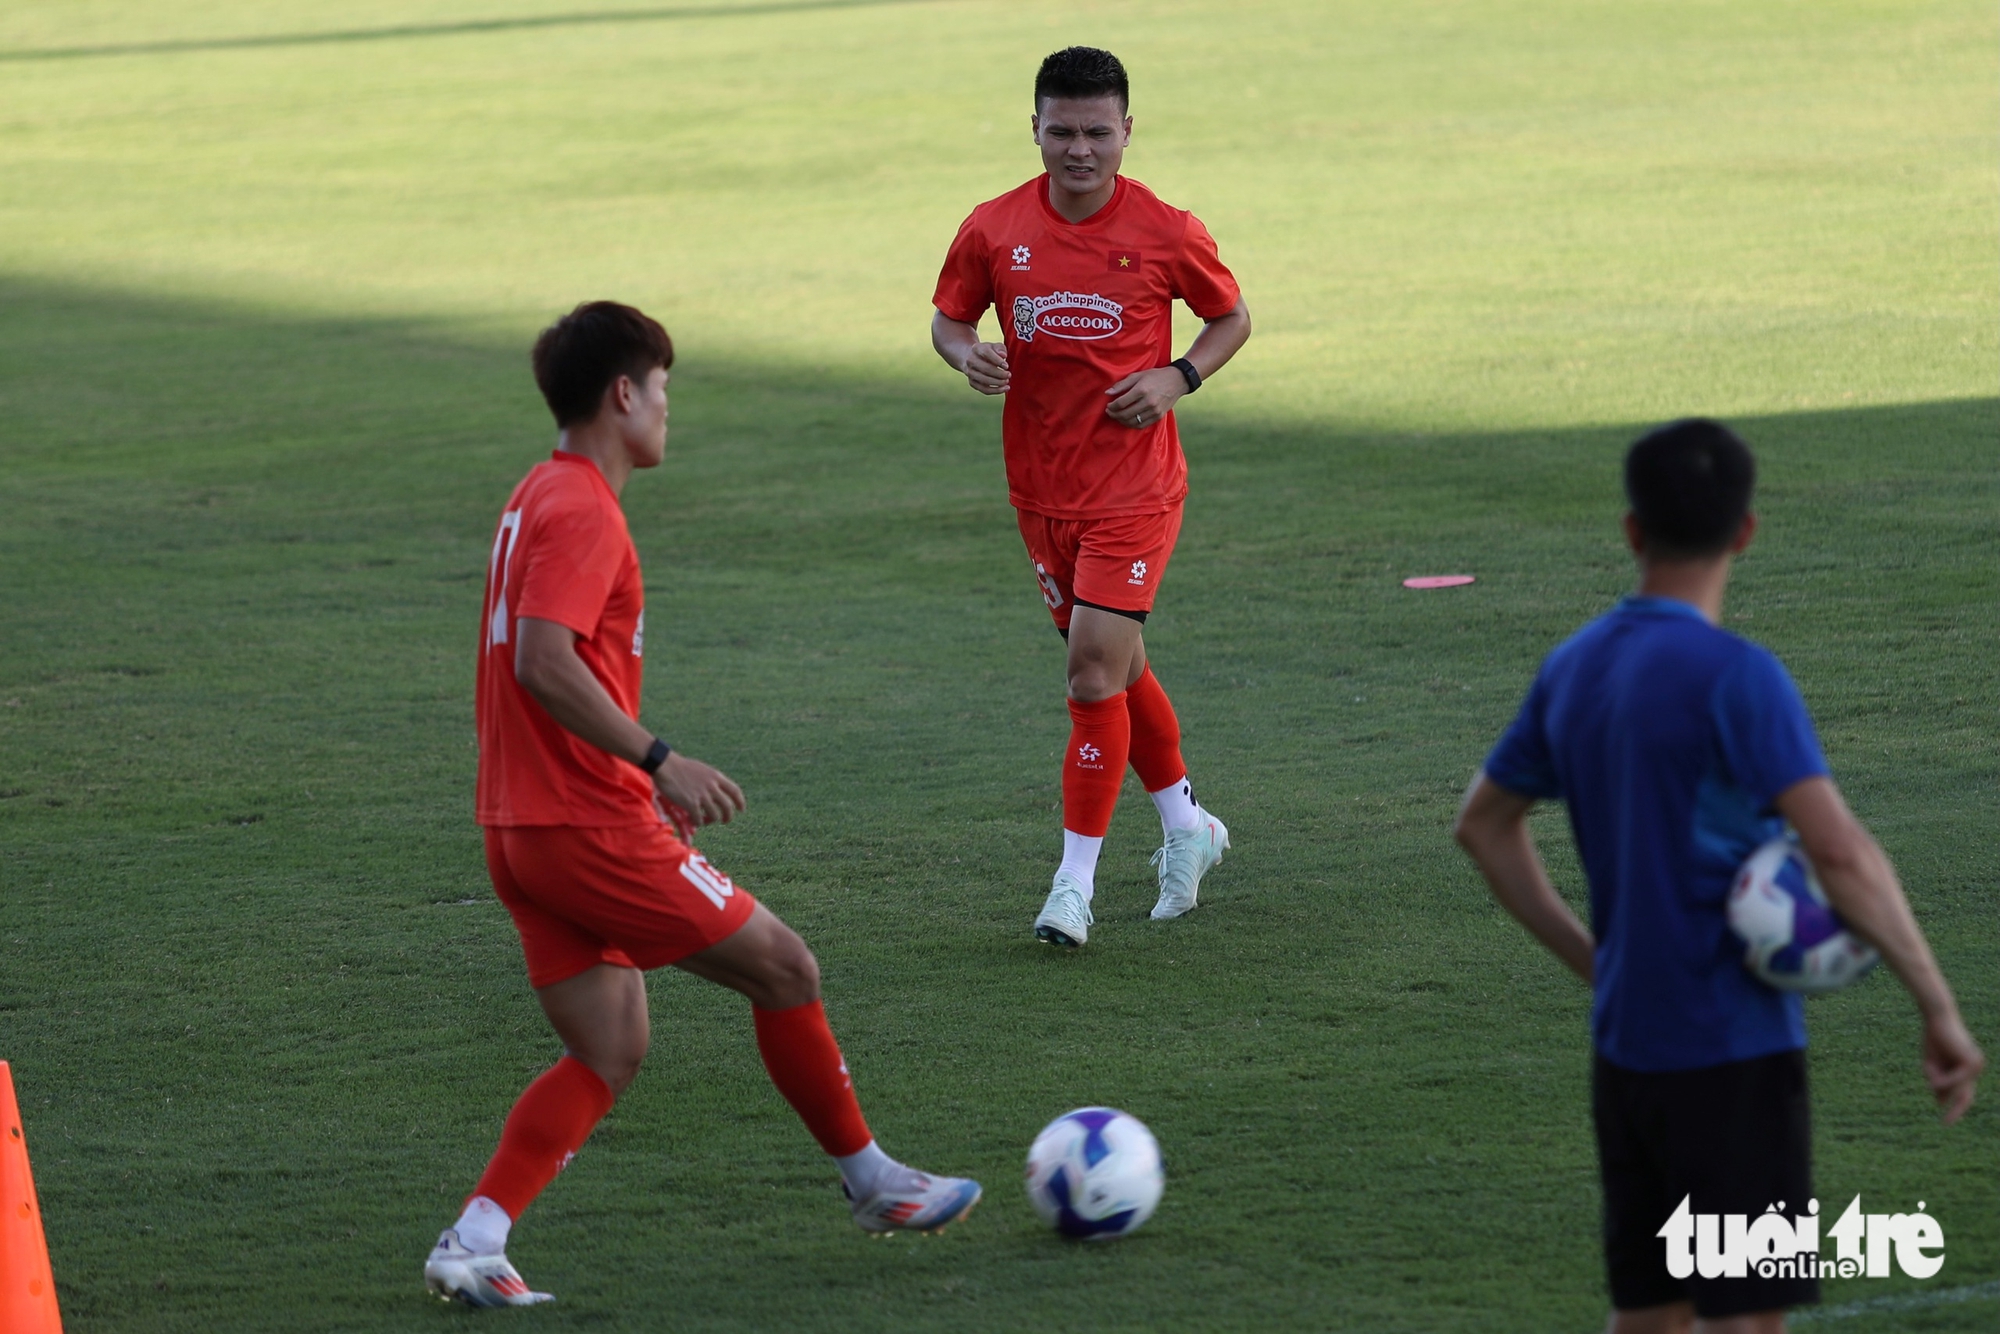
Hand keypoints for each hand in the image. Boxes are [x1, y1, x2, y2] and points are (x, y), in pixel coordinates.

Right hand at [652, 751, 745, 828]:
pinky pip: (699, 819)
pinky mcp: (691, 803)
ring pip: (714, 816)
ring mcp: (702, 795)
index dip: (740, 802)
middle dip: (728, 817)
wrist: (665, 764)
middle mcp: (712, 786)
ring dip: (710, 821)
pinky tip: (692, 820)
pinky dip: (697, 822)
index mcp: (716, 776)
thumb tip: (715, 789)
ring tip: (704, 820)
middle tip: (725, 821)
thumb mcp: (701, 769)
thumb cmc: (680, 766)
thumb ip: (710, 779)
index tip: (741, 809)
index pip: (735, 791)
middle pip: (727, 807)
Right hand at [961, 341, 1010, 394]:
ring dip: (998, 383)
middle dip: (999, 374)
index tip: (1007, 366)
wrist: (971, 357)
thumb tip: (1003, 356)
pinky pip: (984, 389)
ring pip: (984, 380)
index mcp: (976, 348)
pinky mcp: (972, 382)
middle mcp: (970, 360)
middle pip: (985, 369)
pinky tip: (1003, 388)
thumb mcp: (994, 346)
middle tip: (1008, 375)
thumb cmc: (986, 352)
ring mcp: (970, 372)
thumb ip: (1000, 348)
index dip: (997, 360)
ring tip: (1007, 381)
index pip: (986, 353)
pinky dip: (995, 390)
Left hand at [1105, 366, 1185, 428]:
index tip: (1108, 406)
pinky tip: (1128, 420)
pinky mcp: (1158, 416)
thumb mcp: (1138, 375)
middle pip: (1125, 414)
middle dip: (1114, 415)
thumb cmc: (1155, 376)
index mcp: (1141, 390)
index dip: (1112, 406)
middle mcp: (1148, 402)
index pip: (1121, 403)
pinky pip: (1142, 425)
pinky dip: (1132, 424)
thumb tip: (1107, 393)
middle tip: (1110, 412)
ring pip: (1132, 422)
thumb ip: (1122, 384)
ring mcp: (1154, 410)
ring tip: (1117, 416)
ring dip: (1122, 421)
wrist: (1177, 381)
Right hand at [1922, 1009, 1984, 1123]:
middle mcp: (1975, 1069)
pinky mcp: (1971, 1063)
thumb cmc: (1934, 1038)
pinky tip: (1932, 1075)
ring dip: (1937, 1080)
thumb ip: (1938, 1081)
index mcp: (1967, 1069)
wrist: (1937, 1019)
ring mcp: (1976, 1066)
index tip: (1946, 1121)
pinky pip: (1955, 1080)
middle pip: (1964, 1095)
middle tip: (1946, 1124)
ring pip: (1955, 1086)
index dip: (1956, 1108)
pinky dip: (1943, 1079)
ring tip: (1927, 1064)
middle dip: (1955, 1110)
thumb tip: (1940, 1100)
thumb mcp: (1933, 1064)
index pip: (1964, 1094)